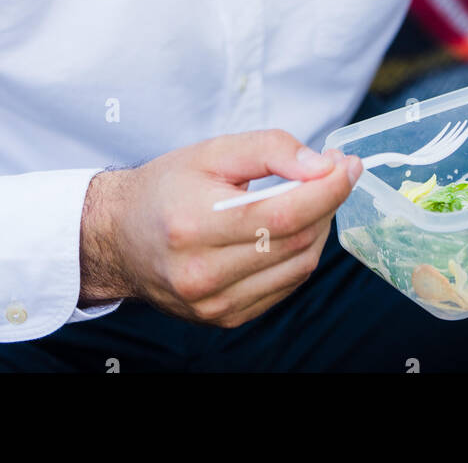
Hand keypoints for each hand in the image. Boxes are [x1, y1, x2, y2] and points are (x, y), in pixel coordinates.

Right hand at [78, 130, 362, 327]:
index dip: (326, 190)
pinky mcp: (226, 319)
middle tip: (334, 172)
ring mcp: (215, 304)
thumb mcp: (211, 151)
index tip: (347, 165)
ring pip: (298, 266)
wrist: (120, 238)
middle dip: (327, 202)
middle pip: (295, 241)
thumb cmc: (165, 187)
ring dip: (318, 228)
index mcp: (194, 224)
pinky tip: (291, 228)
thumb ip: (268, 149)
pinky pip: (285, 286)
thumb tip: (320, 164)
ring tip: (312, 196)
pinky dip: (299, 253)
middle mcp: (203, 273)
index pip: (282, 215)